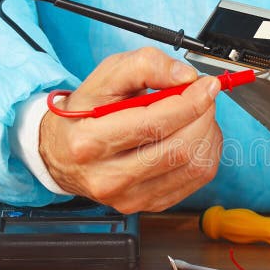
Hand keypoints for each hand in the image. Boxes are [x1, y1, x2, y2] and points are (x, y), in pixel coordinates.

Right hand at [39, 47, 221, 212]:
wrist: (61, 153)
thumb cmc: (85, 113)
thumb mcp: (105, 77)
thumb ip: (144, 65)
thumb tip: (185, 76)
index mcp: (90, 142)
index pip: (154, 124)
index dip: (190, 102)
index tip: (206, 85)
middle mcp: (108, 177)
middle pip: (179, 148)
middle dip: (203, 116)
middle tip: (204, 97)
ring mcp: (129, 197)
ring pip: (193, 166)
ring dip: (208, 134)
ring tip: (198, 115)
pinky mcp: (147, 205)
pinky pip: (196, 180)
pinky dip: (206, 152)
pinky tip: (195, 136)